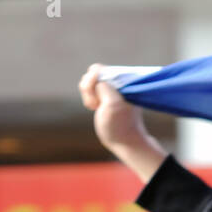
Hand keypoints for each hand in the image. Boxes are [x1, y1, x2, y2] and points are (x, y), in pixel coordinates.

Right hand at [79, 63, 166, 182]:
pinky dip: (88, 98)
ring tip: (97, 107)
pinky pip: (88, 90)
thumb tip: (95, 76)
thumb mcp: (113, 105)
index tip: (100, 99)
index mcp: (123, 81)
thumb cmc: (120, 125)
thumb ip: (105, 87)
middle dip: (89, 90)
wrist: (124, 141)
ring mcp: (109, 89)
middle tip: (98, 105)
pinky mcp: (103, 96)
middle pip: (90, 74)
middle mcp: (116, 82)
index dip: (93, 83)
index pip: (98, 69)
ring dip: (88, 95)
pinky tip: (94, 108)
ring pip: (87, 82)